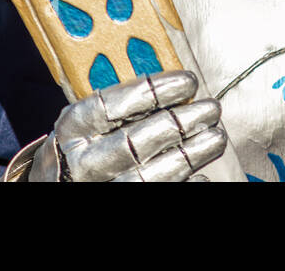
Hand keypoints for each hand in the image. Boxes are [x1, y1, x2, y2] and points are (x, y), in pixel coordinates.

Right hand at [13, 70, 226, 181]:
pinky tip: (201, 174)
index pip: (109, 106)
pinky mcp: (121, 202)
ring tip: (216, 137)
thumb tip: (179, 85)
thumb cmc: (92, 143)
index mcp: (72, 129)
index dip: (151, 92)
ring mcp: (101, 187)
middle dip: (178, 123)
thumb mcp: (95, 119)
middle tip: (211, 108)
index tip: (188, 81)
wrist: (69, 182)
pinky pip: (157, 196)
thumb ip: (127, 102)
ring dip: (189, 155)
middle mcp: (82, 163)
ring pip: (147, 177)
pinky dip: (183, 185)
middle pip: (132, 143)